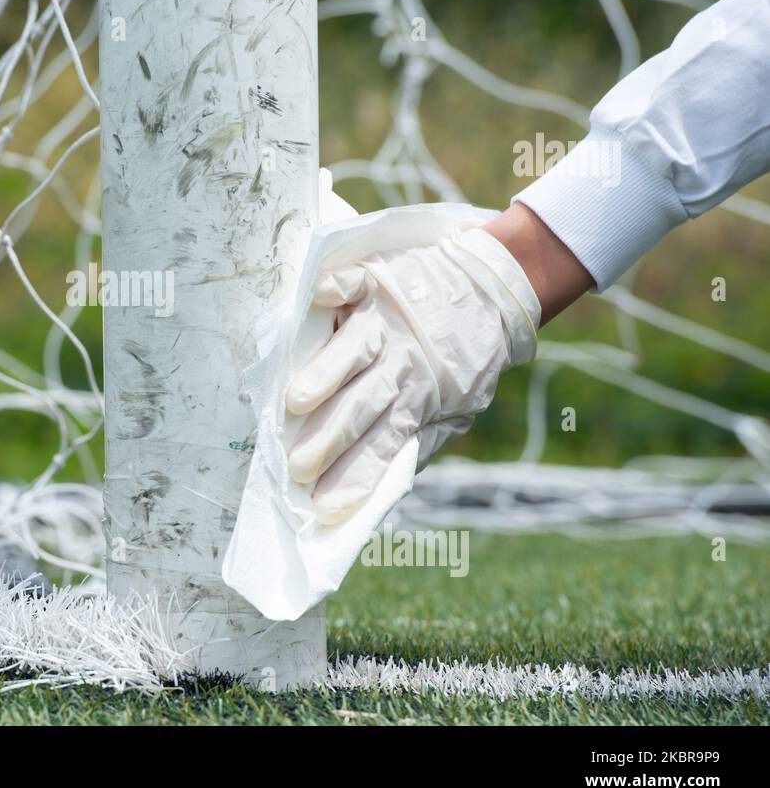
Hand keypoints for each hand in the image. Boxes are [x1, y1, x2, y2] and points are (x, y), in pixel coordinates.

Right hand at [285, 226, 540, 525]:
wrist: (492, 290)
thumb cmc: (465, 358)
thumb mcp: (456, 408)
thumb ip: (420, 440)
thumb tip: (381, 483)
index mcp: (419, 397)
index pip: (383, 445)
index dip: (355, 476)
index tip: (324, 506)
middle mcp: (401, 362)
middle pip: (362, 404)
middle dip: (330, 438)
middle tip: (297, 467)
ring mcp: (386, 319)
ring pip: (355, 350)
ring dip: (326, 375)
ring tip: (295, 402)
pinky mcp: (379, 280)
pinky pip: (356, 283)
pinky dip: (339, 287)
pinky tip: (318, 296)